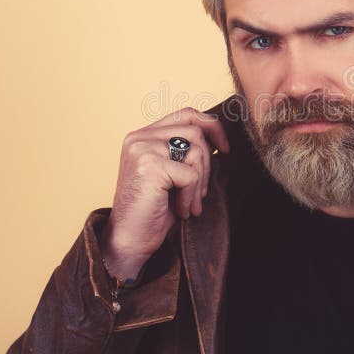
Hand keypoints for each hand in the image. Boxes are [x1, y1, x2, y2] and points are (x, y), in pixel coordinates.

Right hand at [101, 107, 229, 278]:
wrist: (129, 240)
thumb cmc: (152, 210)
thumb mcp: (172, 174)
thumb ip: (186, 152)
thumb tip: (218, 139)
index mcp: (143, 135)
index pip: (186, 114)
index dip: (211, 126)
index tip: (224, 148)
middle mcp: (139, 137)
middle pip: (195, 132)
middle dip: (207, 164)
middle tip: (200, 193)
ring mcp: (142, 148)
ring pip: (195, 151)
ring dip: (200, 182)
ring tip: (189, 203)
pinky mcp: (149, 165)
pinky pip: (190, 174)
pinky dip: (191, 195)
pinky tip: (180, 210)